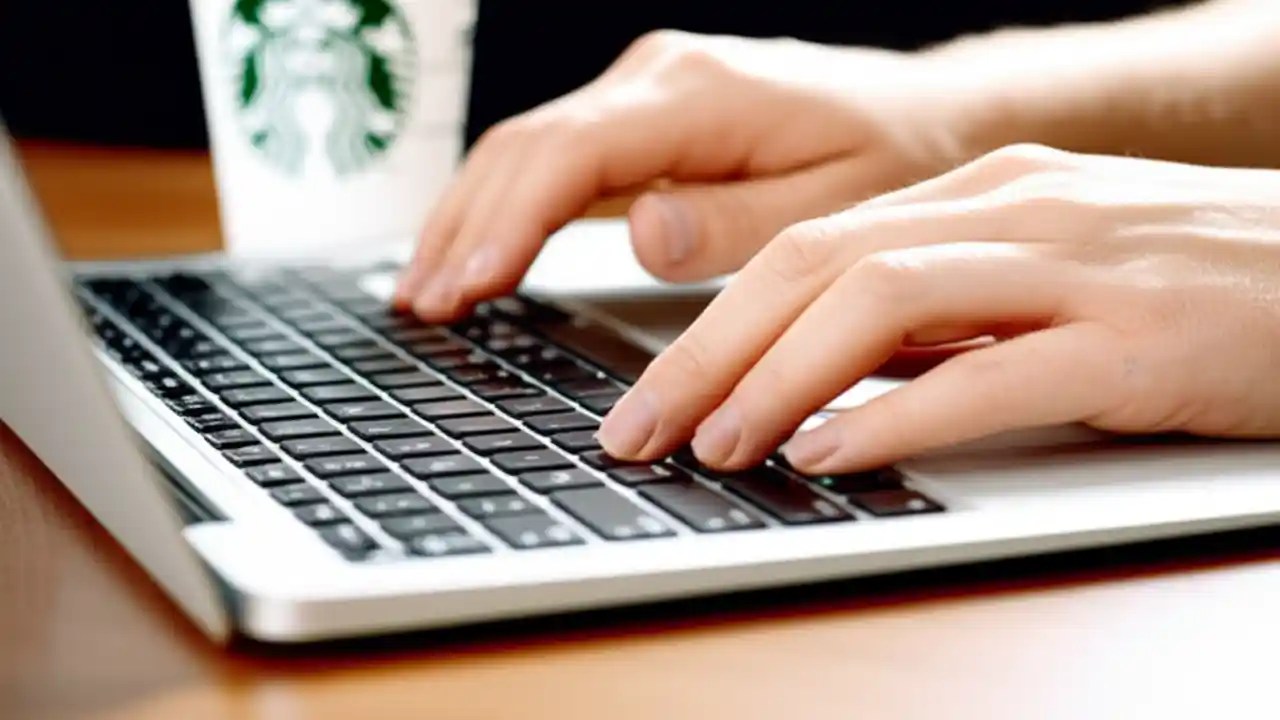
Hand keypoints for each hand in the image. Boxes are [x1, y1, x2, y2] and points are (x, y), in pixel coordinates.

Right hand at [394, 30, 990, 320]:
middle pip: (527, 146)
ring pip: (525, 147)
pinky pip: (552, 155)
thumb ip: (733, 222)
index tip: (465, 287)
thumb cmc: (890, 159)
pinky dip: (504, 205)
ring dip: (469, 216)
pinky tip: (475, 250)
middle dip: (466, 227)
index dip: (506, 222)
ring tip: (424, 289)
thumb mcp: (833, 205)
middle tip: (422, 307)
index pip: (570, 155)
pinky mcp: (642, 115)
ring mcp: (644, 91)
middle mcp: (657, 76)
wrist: (926, 112)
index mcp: (699, 94)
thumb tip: (641, 232)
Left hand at [595, 144, 1279, 473]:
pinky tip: (834, 452)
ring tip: (716, 444)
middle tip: (639, 428)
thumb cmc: (1190, 284)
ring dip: (779, 377)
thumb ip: (945, 315)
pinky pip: (992, 373)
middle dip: (709, 351)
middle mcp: (1013, 211)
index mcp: (982, 193)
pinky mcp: (1138, 342)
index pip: (809, 246)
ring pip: (882, 300)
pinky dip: (898, 415)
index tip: (649, 391)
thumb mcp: (1046, 277)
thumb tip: (832, 379)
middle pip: (817, 265)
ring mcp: (1077, 267)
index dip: (710, 321)